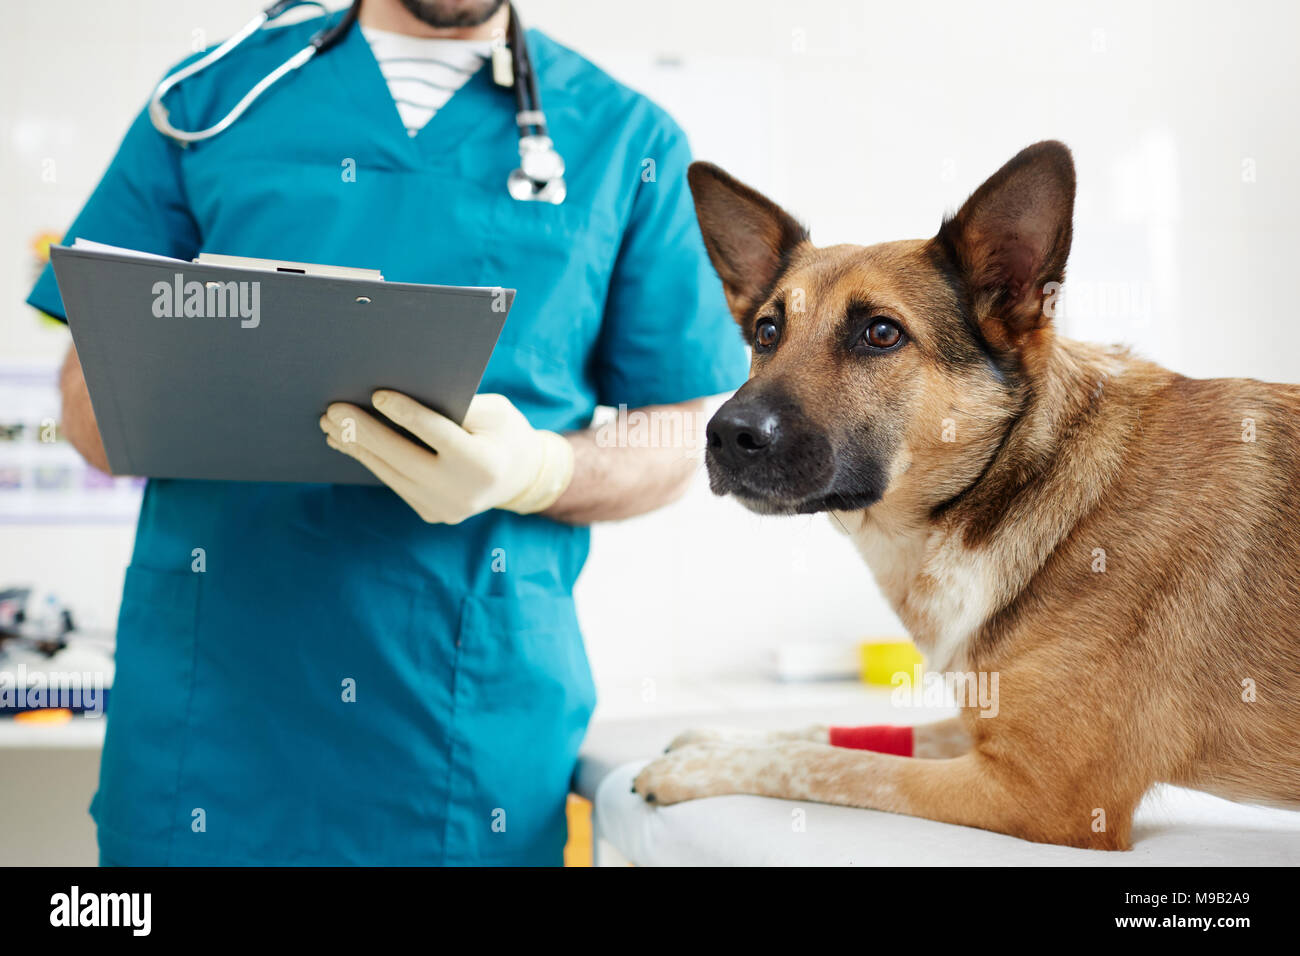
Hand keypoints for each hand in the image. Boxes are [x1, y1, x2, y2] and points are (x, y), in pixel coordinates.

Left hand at [320, 391, 573, 523]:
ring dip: (358, 448)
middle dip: (365, 432)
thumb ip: (459, 405)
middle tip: (334, 410)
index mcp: (484, 464)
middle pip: (403, 458)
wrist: (518, 477)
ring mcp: (445, 508)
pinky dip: (371, 462)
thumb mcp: (494, 411)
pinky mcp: (431, 513)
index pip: (437, 435)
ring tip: (331, 425)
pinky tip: (349, 443)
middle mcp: (463, 492)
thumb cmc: (503, 432)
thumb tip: (402, 394)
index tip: (376, 394)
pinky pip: (395, 483)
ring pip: (391, 474)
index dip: (406, 413)